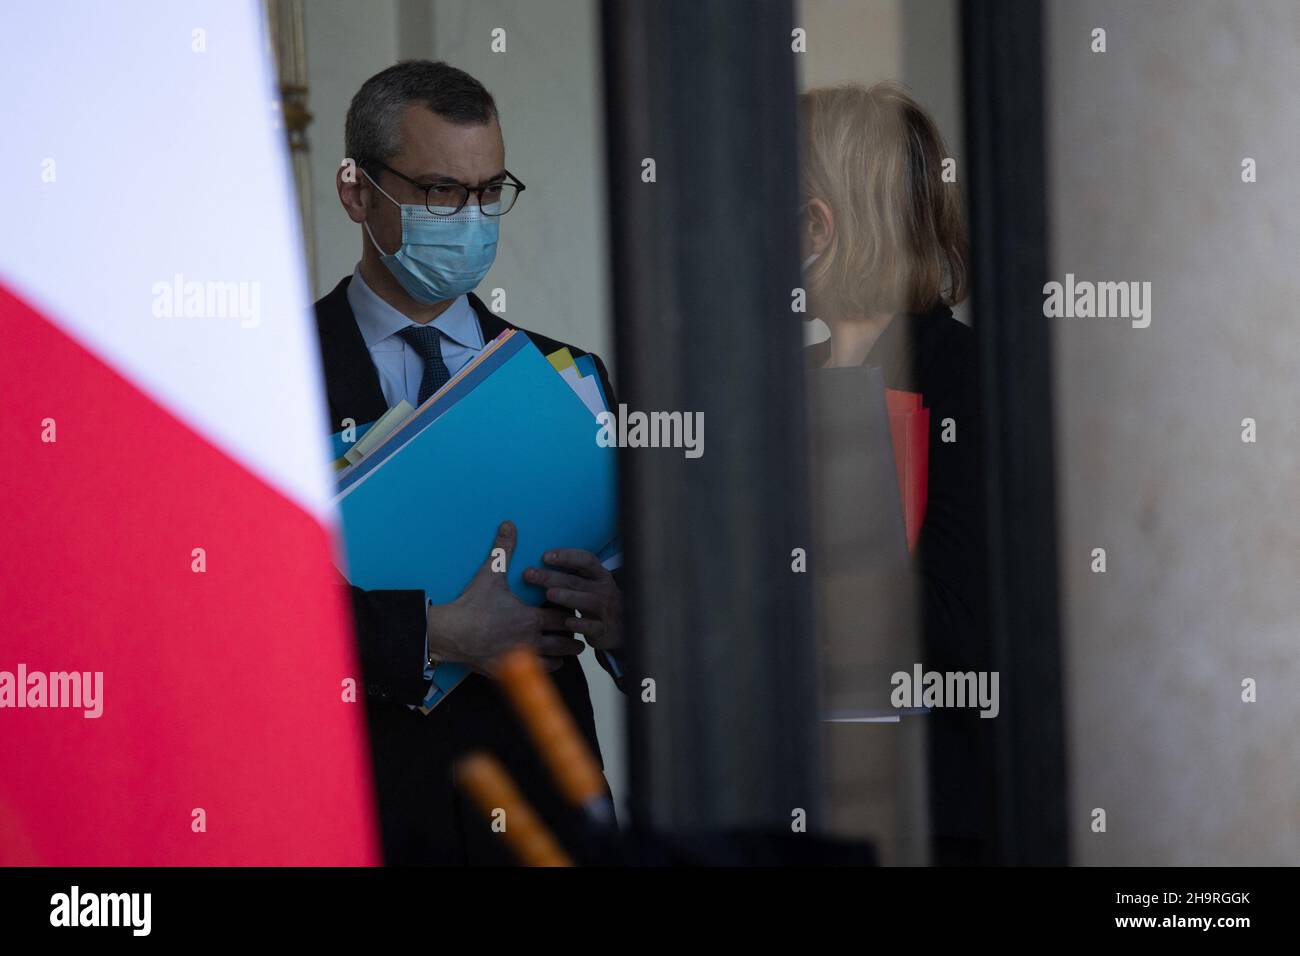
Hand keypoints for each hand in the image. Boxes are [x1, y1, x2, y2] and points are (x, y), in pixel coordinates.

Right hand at [426, 521, 584, 674]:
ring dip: (564, 652)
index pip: (564, 617)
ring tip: (567, 646)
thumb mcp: (490, 574)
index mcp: (531, 618)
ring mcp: (522, 659)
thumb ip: (503, 549)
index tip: (569, 608)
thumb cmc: (472, 604)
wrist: (450, 633)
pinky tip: (548, 658)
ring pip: (557, 659)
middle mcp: (531, 640)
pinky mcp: (511, 672)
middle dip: (573, 635)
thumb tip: (509, 524)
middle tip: (576, 630)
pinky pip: (540, 672)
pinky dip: (549, 665)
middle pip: (566, 641)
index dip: (569, 612)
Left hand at [524, 549, 623, 651]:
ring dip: (568, 597)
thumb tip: (535, 560)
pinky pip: (593, 626)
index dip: (566, 556)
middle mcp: (604, 589)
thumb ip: (570, 575)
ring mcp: (606, 610)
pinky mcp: (604, 630)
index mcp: (599, 575)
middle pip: (577, 580)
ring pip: (588, 601)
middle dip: (552, 576)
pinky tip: (567, 622)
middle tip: (529, 574)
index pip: (586, 560)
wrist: (619, 628)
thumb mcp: (588, 586)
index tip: (544, 556)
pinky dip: (581, 624)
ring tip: (549, 594)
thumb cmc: (594, 602)